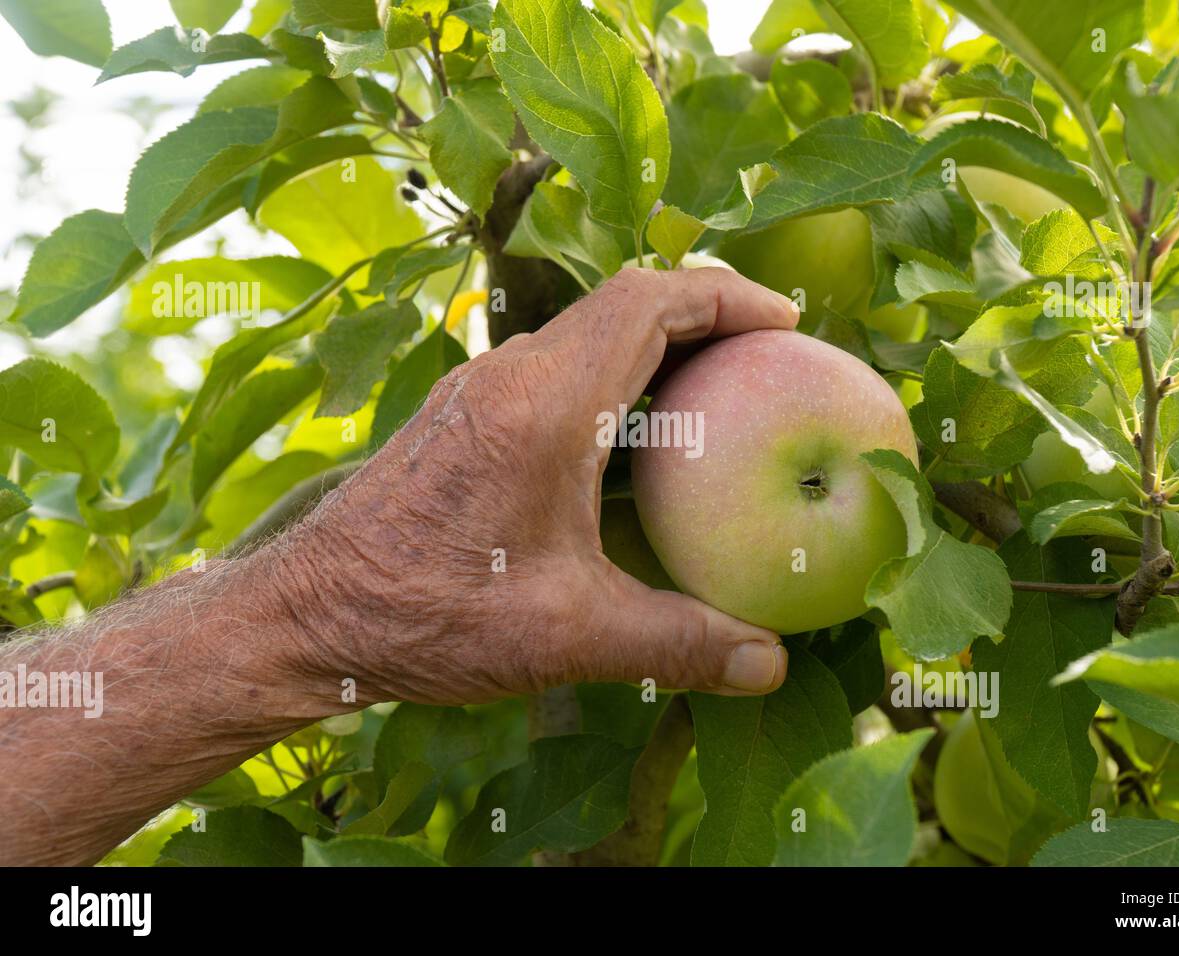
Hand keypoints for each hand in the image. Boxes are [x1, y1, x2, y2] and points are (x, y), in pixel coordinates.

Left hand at [273, 267, 800, 709]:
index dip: (727, 297)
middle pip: (624, 303)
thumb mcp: (566, 636)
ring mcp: (480, 390)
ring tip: (717, 388)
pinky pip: (555, 367)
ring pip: (586, 333)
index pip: (650, 300)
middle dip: (704, 314)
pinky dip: (613, 377)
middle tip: (769, 355)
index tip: (788, 323)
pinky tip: (633, 441)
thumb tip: (770, 666)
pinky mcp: (463, 417)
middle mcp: (509, 375)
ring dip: (655, 344)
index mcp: (544, 403)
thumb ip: (677, 645)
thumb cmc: (426, 616)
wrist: (305, 616)